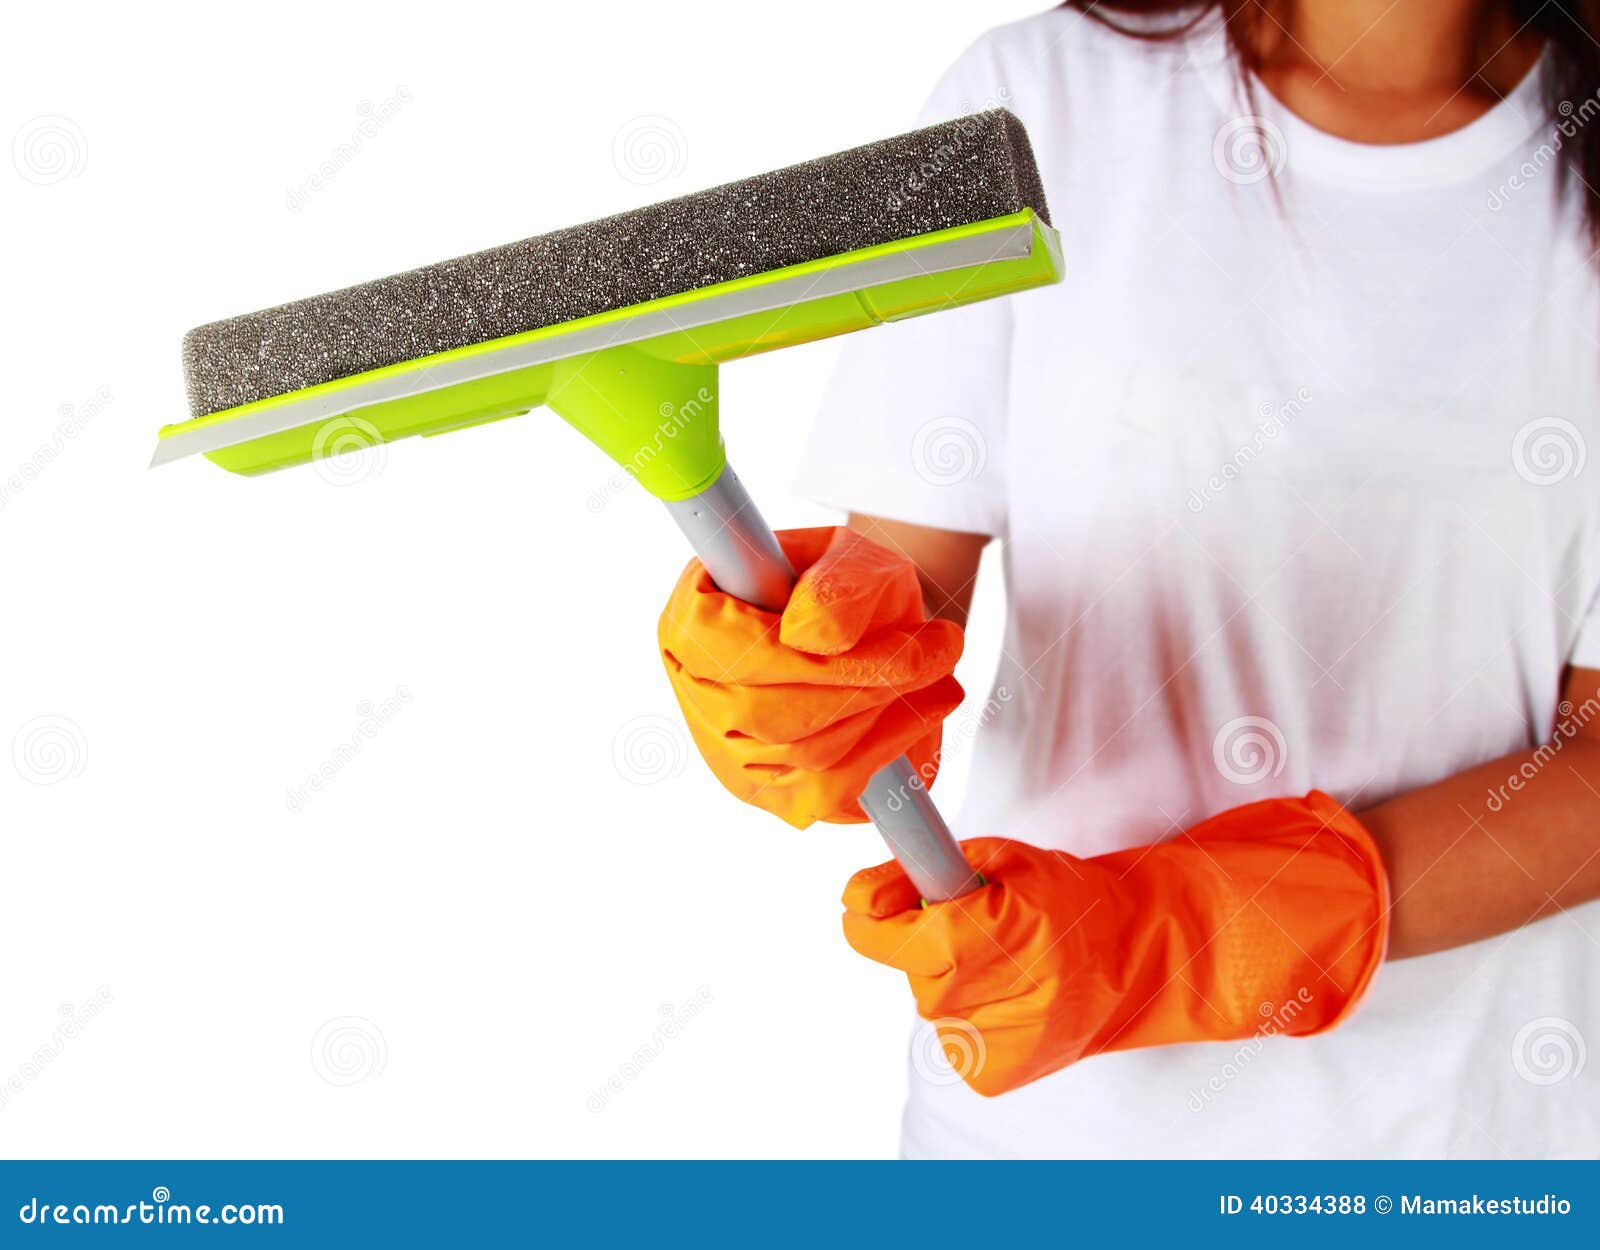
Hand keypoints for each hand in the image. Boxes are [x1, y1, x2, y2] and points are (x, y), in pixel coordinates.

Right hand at [659, 526, 963, 826]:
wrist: (878, 632)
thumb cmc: (856, 589)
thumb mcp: (857, 562)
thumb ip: (837, 585)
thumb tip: (806, 634)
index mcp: (693, 618)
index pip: (723, 645)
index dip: (805, 654)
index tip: (900, 649)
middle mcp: (697, 690)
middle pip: (764, 709)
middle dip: (863, 686)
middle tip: (933, 658)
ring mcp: (726, 752)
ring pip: (800, 754)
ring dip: (881, 716)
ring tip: (933, 677)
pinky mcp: (767, 794)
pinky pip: (821, 795)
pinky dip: (879, 755)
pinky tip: (915, 718)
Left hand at [842, 792, 1389, 1095]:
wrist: (1140, 960)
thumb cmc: (1071, 901)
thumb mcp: (1006, 859)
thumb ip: (931, 870)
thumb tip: (859, 894)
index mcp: (996, 933)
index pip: (892, 936)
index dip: (871, 912)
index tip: (864, 897)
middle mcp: (996, 995)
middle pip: (909, 968)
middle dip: (922, 940)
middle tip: (967, 922)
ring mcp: (998, 1042)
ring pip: (931, 1004)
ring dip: (948, 977)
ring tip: (1002, 960)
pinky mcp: (998, 1074)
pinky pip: (954, 1038)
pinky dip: (970, 1013)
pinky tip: (1010, 995)